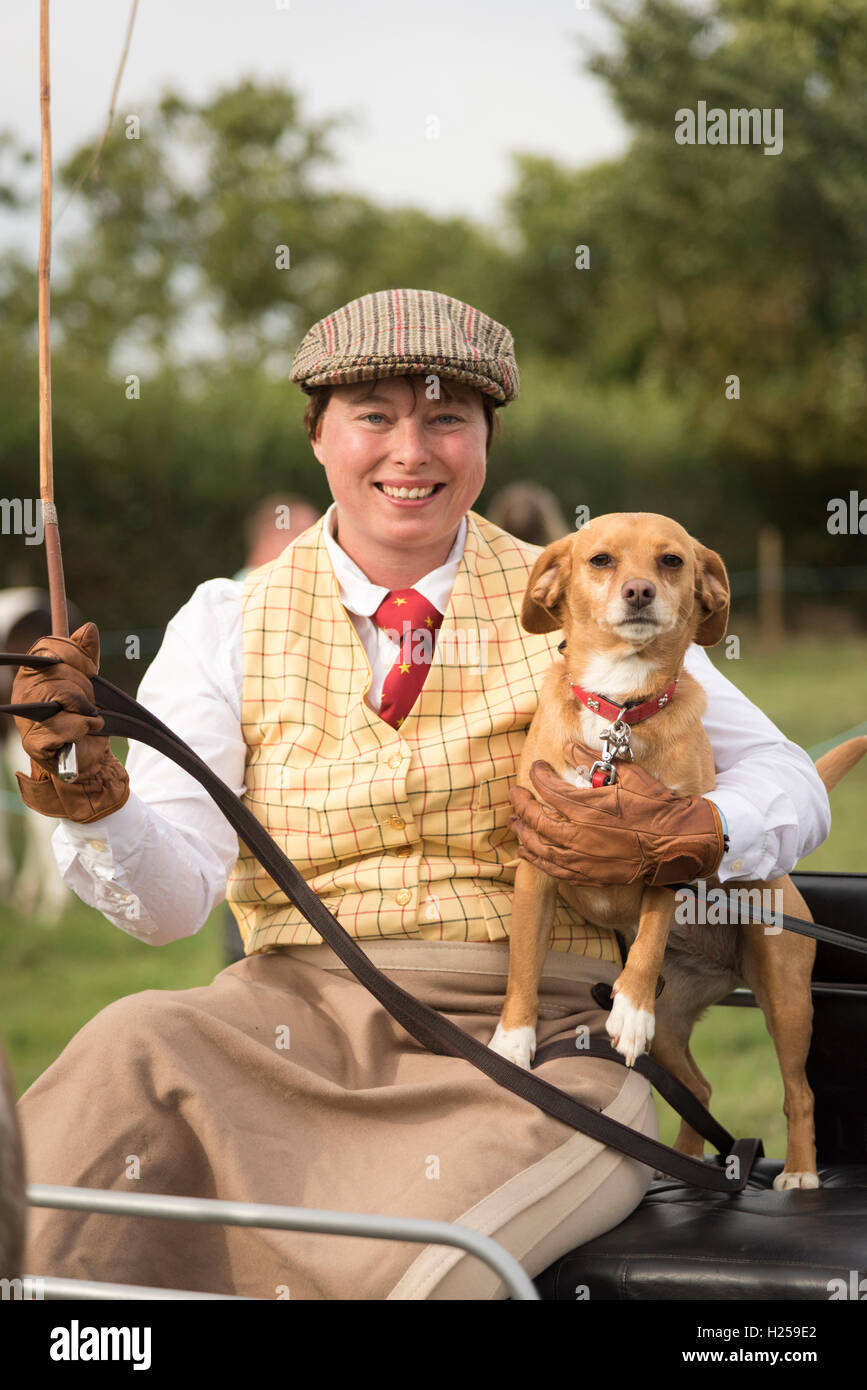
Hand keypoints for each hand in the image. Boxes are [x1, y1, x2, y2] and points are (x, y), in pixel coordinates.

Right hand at [11, 623, 129, 821]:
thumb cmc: (83, 717)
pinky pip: (67, 725)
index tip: (91, 669)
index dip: (75, 655)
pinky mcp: (34, 742)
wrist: (87, 758)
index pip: (49, 647)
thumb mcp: (88, 681)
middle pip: (60, 671)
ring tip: (88, 718)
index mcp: (32, 673)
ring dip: (86, 709)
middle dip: (86, 687)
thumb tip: (88, 628)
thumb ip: (86, 654)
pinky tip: (84, 733)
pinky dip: (84, 728)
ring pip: (64, 696)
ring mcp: (25, 718)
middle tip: (89, 703)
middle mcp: (23, 692)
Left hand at [507, 742, 725, 887]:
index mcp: (586, 807)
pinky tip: (527, 851)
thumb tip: (570, 747)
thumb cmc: (655, 806)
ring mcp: (582, 858)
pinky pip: (553, 869)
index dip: (537, 775)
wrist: (677, 841)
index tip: (536, 768)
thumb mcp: (629, 775)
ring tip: (513, 823)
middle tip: (514, 794)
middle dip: (520, 804)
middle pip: (535, 819)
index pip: (548, 788)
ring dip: (522, 832)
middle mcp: (578, 835)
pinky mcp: (589, 875)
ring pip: (539, 846)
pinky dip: (536, 859)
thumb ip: (595, 761)